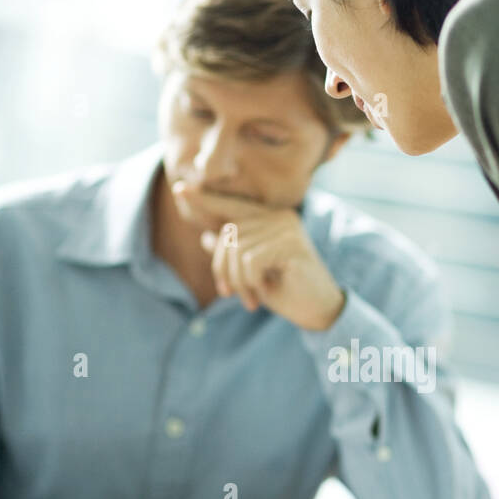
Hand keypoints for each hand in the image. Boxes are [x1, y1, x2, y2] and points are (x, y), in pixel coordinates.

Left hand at [177, 188, 344, 329]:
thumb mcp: (251, 272)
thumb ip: (232, 252)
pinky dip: (250, 282)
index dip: (205, 201)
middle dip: (222, 269)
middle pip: (228, 234)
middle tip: (230, 293)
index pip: (232, 207)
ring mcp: (286, 229)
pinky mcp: (290, 245)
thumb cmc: (285, 290)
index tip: (179, 190)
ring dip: (236, 280)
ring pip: (236, 249)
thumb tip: (206, 237)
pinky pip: (249, 261)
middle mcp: (279, 217)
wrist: (318, 309)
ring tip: (250, 297)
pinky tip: (263, 291)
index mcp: (270, 219)